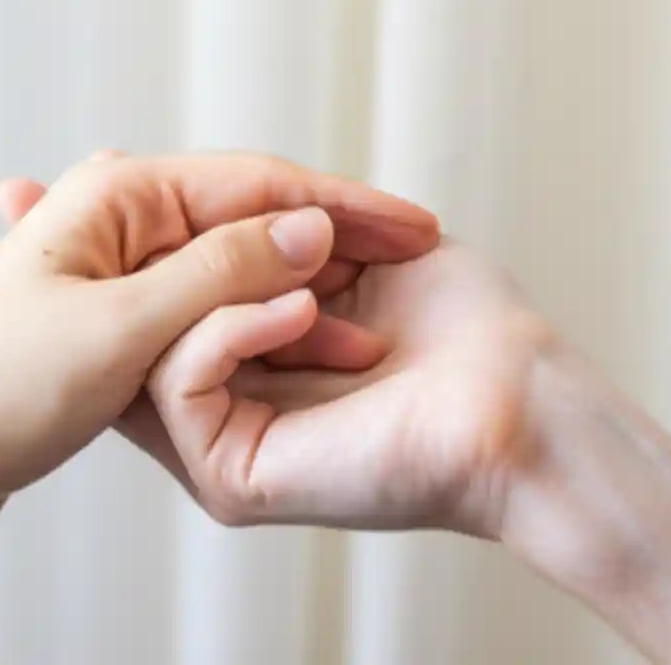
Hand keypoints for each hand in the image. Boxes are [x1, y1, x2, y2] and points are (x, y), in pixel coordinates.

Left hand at [0, 152, 438, 550]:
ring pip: (234, 271)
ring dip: (296, 295)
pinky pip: (206, 314)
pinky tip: (296, 342)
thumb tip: (304, 230)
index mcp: (116, 199)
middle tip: (406, 266)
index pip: (256, 184)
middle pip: (251, 221)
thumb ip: (218, 275)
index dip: (341, 208)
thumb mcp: (118, 330)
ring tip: (362, 327)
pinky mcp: (112, 333)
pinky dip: (255, 326)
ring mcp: (117, 280)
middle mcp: (118, 228)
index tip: (409, 231)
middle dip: (328, 246)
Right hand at [133, 240, 554, 534]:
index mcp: (253, 366)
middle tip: (256, 224)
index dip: (188, 240)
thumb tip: (208, 209)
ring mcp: (222, 449)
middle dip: (194, 257)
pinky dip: (229, 325)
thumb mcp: (351, 257)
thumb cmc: (466, 331)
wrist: (521, 396)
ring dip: (221, 284)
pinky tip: (303, 309)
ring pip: (152, 346)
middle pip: (148, 323)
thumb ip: (275, 239)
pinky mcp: (229, 474)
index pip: (172, 298)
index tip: (226, 196)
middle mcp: (228, 411)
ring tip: (306, 275)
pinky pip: (179, 379)